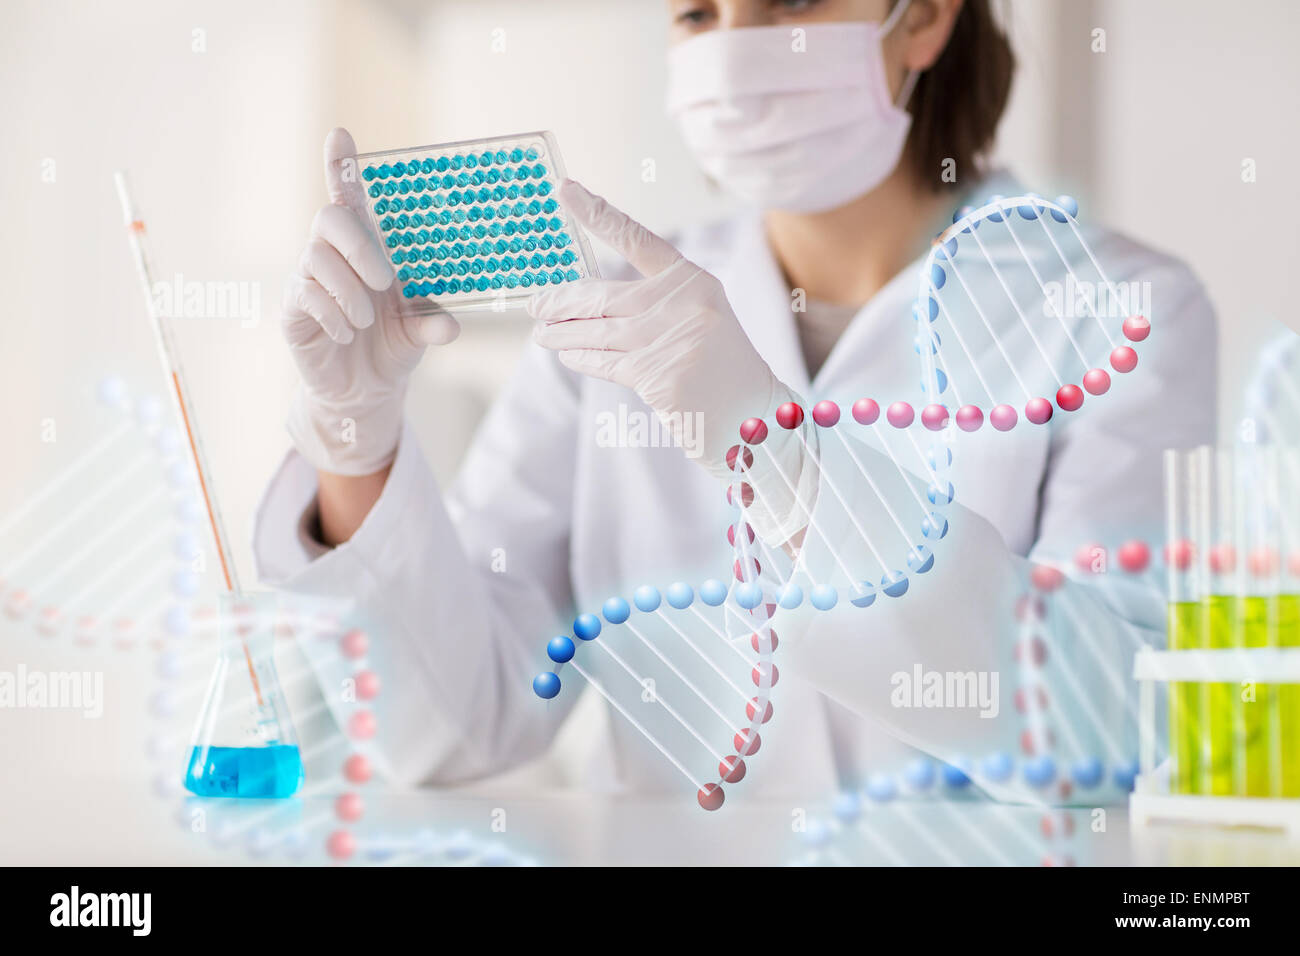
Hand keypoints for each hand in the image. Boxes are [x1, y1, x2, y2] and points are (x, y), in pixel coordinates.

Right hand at [282, 127, 459, 474]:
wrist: (365, 392)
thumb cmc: (391, 347)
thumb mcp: (420, 333)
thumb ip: (433, 322)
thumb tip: (450, 326)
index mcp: (365, 248)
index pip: (348, 196)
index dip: (341, 164)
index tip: (341, 134)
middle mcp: (333, 255)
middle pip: (328, 218)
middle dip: (358, 244)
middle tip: (385, 279)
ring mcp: (308, 279)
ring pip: (315, 257)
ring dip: (348, 289)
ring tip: (367, 320)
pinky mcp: (293, 308)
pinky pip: (305, 295)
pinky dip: (332, 314)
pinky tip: (347, 333)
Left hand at [527, 180, 793, 479]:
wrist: (754, 416)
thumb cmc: (720, 368)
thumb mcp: (697, 320)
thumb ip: (651, 306)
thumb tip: (584, 303)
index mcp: (693, 280)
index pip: (636, 238)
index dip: (597, 214)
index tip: (565, 190)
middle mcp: (683, 302)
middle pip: (603, 296)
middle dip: (561, 302)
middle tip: (534, 305)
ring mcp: (672, 337)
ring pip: (597, 333)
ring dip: (561, 334)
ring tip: (541, 333)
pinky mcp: (659, 373)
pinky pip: (605, 362)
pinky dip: (581, 358)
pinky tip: (567, 355)